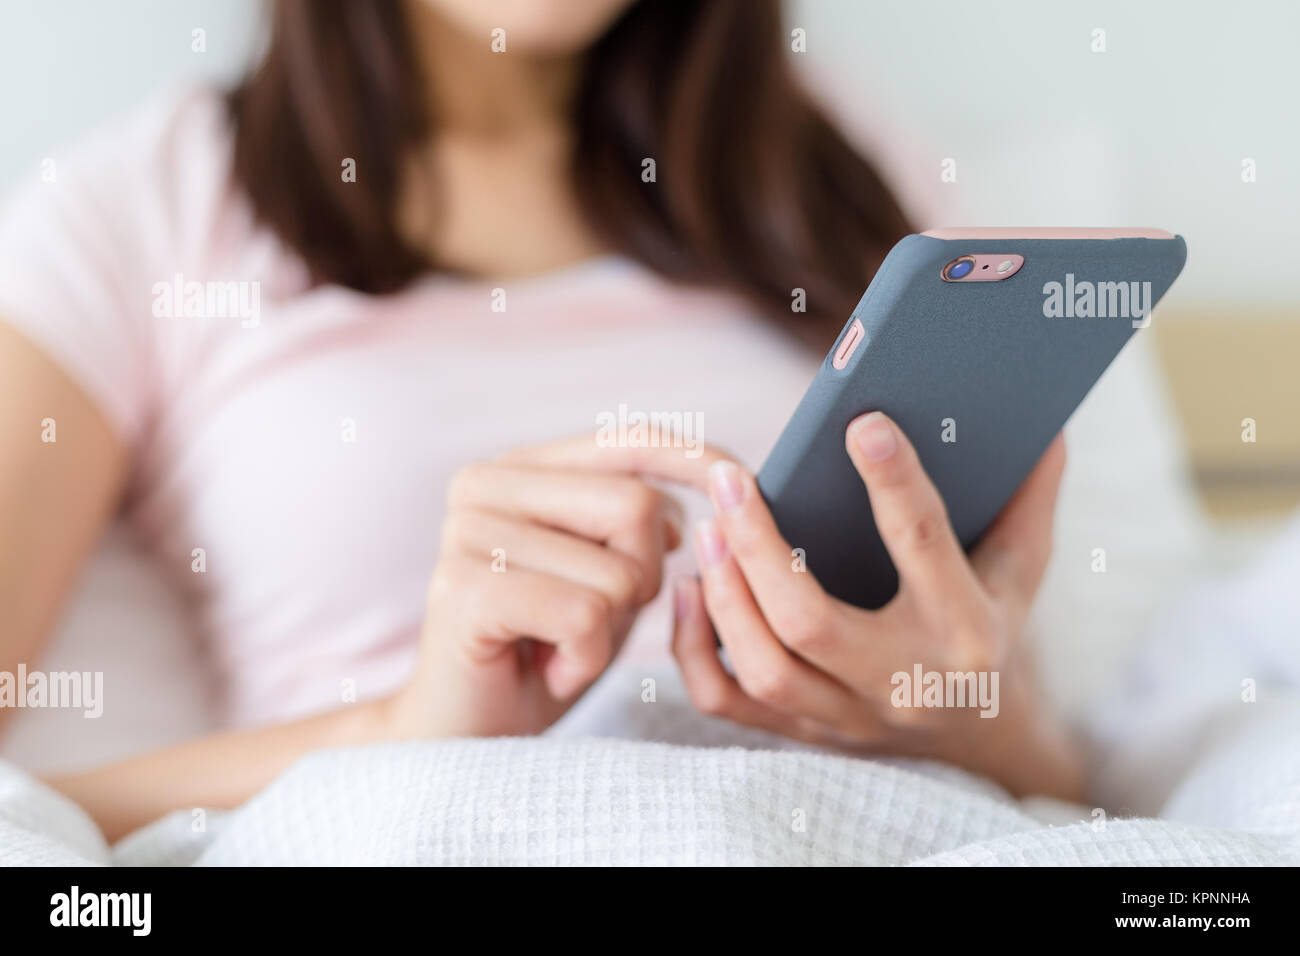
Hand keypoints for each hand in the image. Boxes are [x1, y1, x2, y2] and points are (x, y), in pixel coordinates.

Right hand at [390, 436, 728, 737]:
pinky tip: (549, 669)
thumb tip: (721, 482)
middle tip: (593, 620)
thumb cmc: (548, 652)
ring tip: (561, 647)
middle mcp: (483, 484)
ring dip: (610, 628)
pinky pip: (583, 616)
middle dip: (644, 578)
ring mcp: (465, 533)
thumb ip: (645, 523)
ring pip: (617, 570)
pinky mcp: (462, 590)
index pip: (628, 439)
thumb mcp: (610, 575)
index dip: (695, 460)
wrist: (468, 737)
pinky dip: (584, 660)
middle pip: (636, 505)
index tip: (745, 485)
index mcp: (519, 467)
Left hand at [671, 412, 1082, 799]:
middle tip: (730, 481)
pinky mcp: (804, 732)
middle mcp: (904, 682)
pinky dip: (694, 649)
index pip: (923, 548)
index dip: (894, 482)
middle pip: (811, 623)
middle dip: (760, 548)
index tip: (861, 424)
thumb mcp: (1022, 568)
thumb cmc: (993, 629)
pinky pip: (729, 702)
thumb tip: (1042, 422)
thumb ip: (1028, 496)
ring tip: (707, 528)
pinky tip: (687, 589)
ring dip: (724, 596)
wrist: (980, 738)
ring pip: (765, 668)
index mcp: (967, 631)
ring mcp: (849, 717)